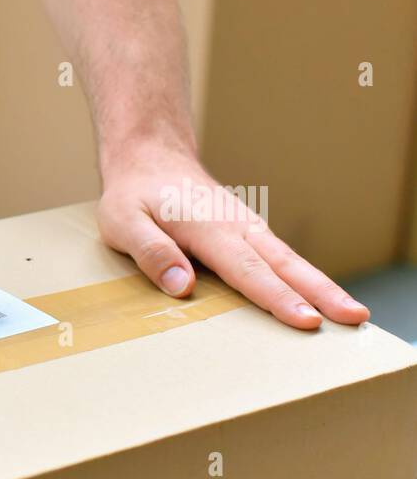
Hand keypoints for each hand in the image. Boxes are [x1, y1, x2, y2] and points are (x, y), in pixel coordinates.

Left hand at [96, 144, 369, 329]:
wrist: (150, 158)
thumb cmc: (134, 195)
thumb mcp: (123, 223)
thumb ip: (151, 252)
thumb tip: (183, 285)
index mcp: (208, 229)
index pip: (248, 271)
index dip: (277, 298)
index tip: (307, 320)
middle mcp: (236, 227)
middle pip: (286, 265)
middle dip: (322, 293)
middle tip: (355, 318)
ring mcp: (246, 228)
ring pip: (290, 260)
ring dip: (322, 286)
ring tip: (352, 313)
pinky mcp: (247, 232)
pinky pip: (279, 258)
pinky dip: (304, 277)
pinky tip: (320, 297)